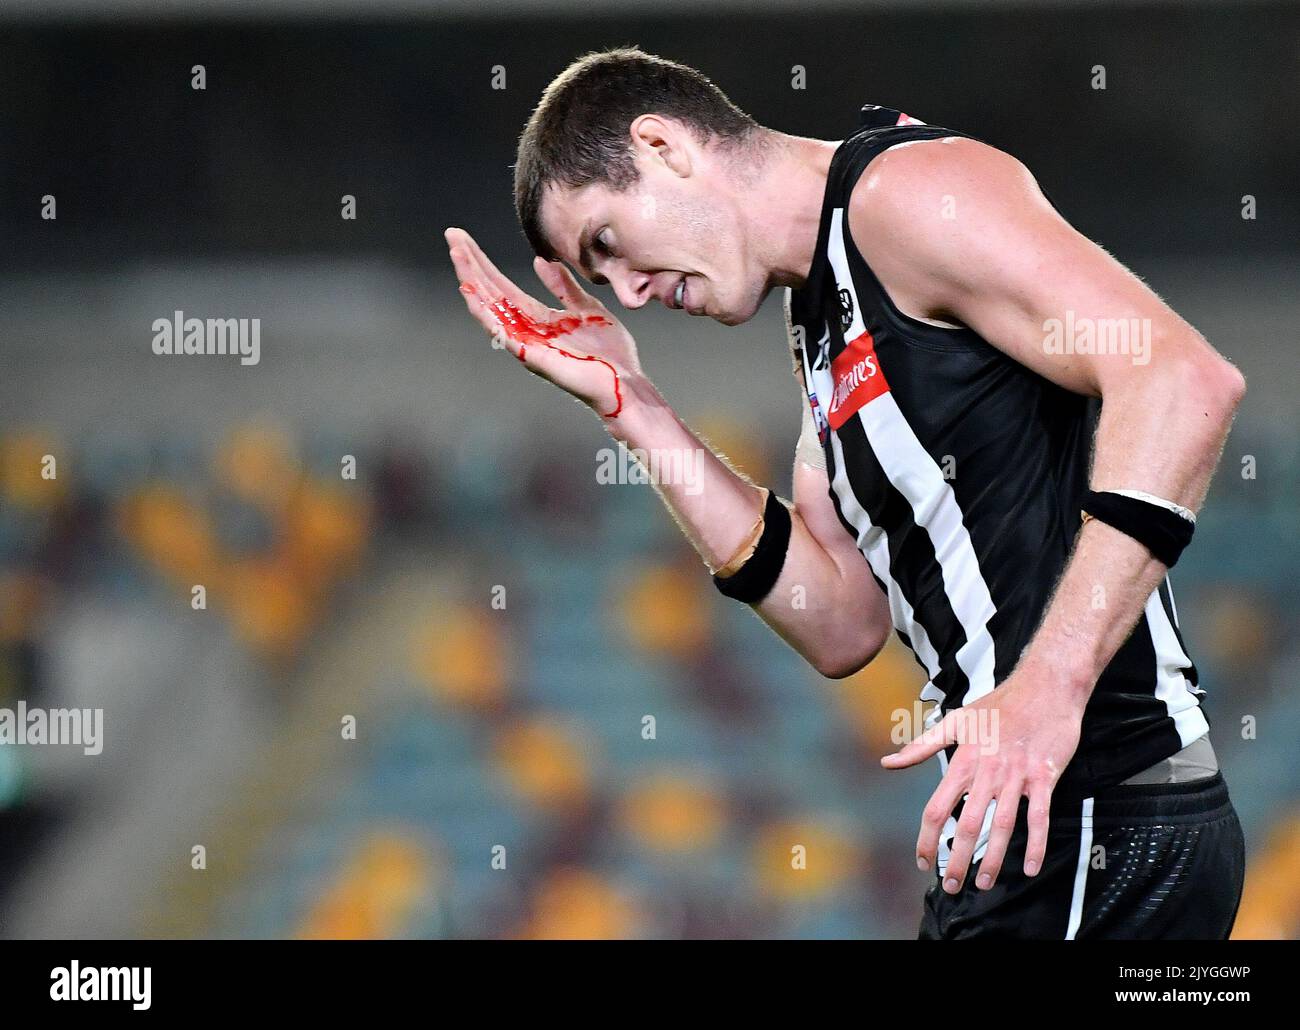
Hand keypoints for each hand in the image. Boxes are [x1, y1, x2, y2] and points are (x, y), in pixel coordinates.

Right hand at [445, 227, 641, 416]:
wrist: (624, 382)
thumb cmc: (609, 353)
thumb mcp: (587, 307)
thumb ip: (563, 286)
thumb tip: (540, 261)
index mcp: (539, 318)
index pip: (503, 285)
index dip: (484, 262)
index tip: (465, 239)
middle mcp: (526, 330)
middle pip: (490, 291)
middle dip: (471, 264)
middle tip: (452, 235)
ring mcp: (526, 343)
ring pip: (490, 308)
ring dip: (472, 281)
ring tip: (457, 255)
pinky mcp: (531, 356)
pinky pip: (502, 332)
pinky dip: (484, 312)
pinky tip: (470, 293)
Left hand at [880, 668, 1085, 893]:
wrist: (1045, 687)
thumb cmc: (999, 705)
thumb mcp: (956, 721)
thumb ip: (921, 746)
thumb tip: (887, 762)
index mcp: (963, 760)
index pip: (938, 807)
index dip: (928, 838)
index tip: (923, 861)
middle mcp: (987, 771)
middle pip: (967, 823)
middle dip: (957, 858)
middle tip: (951, 886)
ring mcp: (1017, 775)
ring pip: (1002, 824)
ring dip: (994, 857)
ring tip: (986, 883)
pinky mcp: (1045, 776)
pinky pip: (1039, 817)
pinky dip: (1036, 844)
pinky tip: (1030, 867)